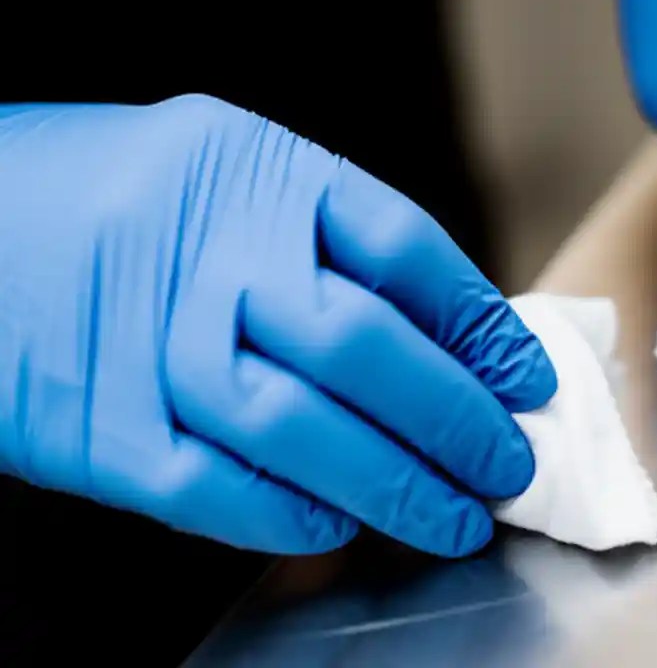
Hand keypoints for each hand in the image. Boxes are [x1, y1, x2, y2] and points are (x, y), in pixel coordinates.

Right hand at [0, 95, 555, 556]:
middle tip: (507, 463)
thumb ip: (326, 244)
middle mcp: (200, 248)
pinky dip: (290, 515)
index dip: (479, 325)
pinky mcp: (93, 424)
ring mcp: (143, 338)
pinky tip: (341, 525)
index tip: (526, 379)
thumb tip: (451, 341)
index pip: (402, 248)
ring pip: (296, 426)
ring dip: (393, 484)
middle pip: (361, 343)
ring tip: (453, 516)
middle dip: (454, 416)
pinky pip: (212, 486)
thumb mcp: (224, 175)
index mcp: (249, 169)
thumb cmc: (114, 201)